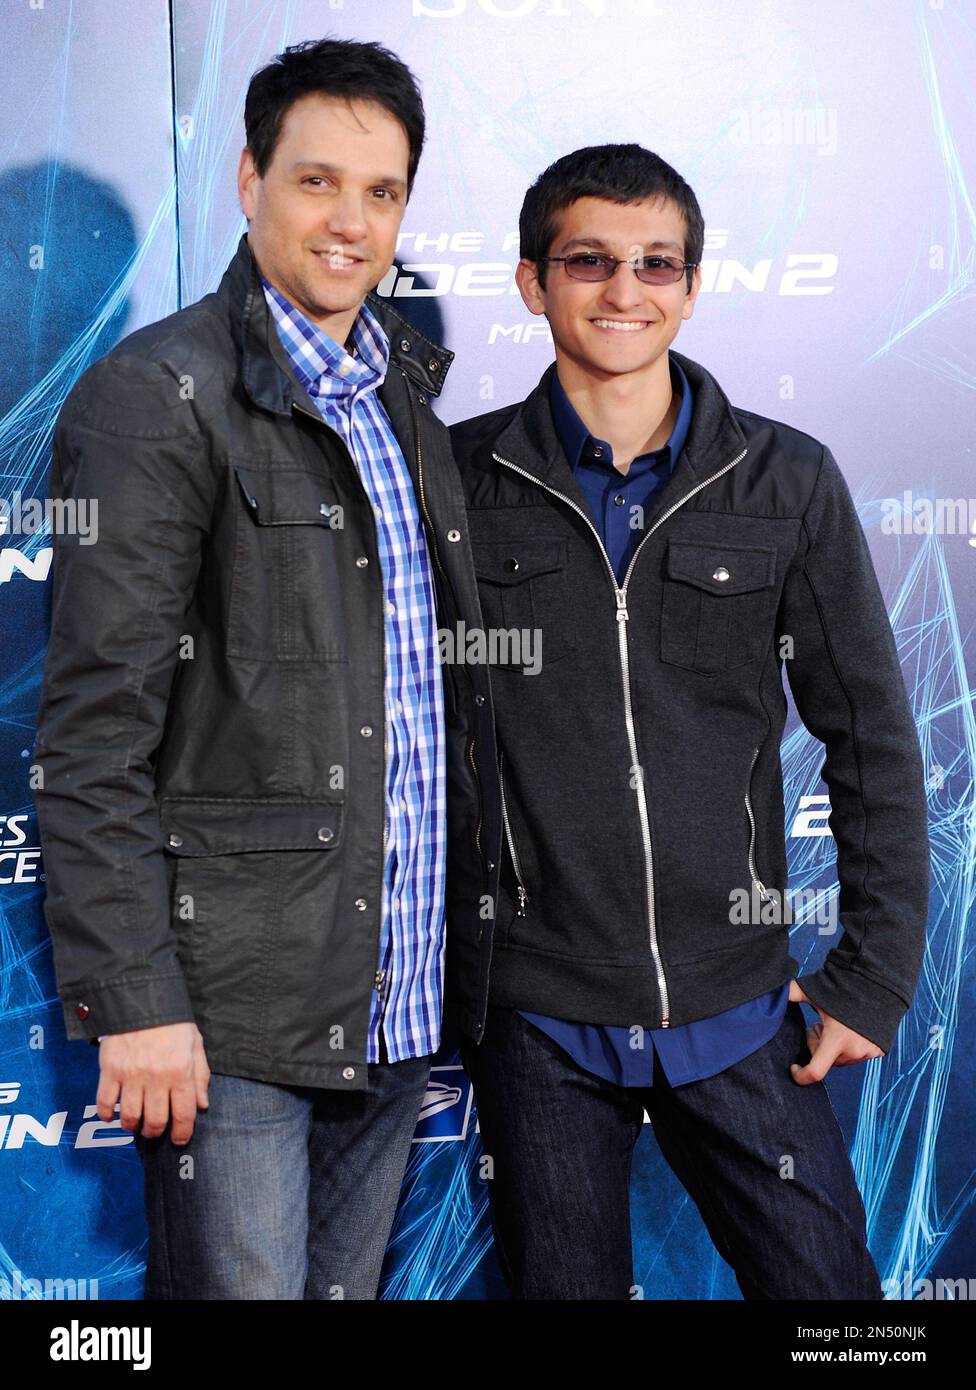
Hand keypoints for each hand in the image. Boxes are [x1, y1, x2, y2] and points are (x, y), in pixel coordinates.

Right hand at [96, 1021, 210, 1144]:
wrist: (141, 997)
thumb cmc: (171, 1022)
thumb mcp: (195, 1044)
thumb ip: (200, 1075)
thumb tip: (202, 1104)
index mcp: (181, 1070)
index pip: (184, 1113)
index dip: (182, 1132)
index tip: (178, 1139)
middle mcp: (157, 1077)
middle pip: (156, 1121)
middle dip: (156, 1132)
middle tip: (154, 1130)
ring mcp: (131, 1075)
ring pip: (130, 1117)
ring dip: (133, 1126)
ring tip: (136, 1123)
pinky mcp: (110, 1070)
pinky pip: (106, 1103)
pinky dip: (108, 1115)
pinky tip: (112, 1115)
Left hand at [787, 981, 883, 1082]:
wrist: (878, 984)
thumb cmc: (843, 987)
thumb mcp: (814, 991)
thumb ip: (791, 993)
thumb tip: (771, 990)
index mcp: (836, 1039)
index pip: (816, 1071)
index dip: (801, 1075)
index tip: (794, 1067)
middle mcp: (853, 1049)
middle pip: (826, 1061)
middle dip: (817, 1046)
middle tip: (816, 1026)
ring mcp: (867, 1051)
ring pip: (841, 1059)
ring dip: (833, 1048)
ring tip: (833, 1025)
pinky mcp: (878, 1050)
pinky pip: (857, 1055)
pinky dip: (850, 1047)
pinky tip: (849, 1029)